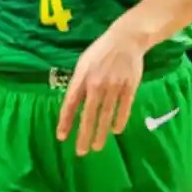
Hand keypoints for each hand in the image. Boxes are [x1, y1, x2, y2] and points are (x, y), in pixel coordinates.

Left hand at [57, 25, 145, 155]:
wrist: (126, 40)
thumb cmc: (100, 52)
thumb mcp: (83, 64)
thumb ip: (78, 84)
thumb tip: (72, 104)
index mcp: (81, 78)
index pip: (70, 104)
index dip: (65, 121)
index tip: (61, 136)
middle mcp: (96, 84)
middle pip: (88, 114)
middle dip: (84, 134)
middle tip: (80, 152)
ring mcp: (114, 86)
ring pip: (106, 115)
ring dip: (100, 133)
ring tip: (96, 147)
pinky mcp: (130, 87)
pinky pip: (124, 108)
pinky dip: (120, 120)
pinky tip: (115, 131)